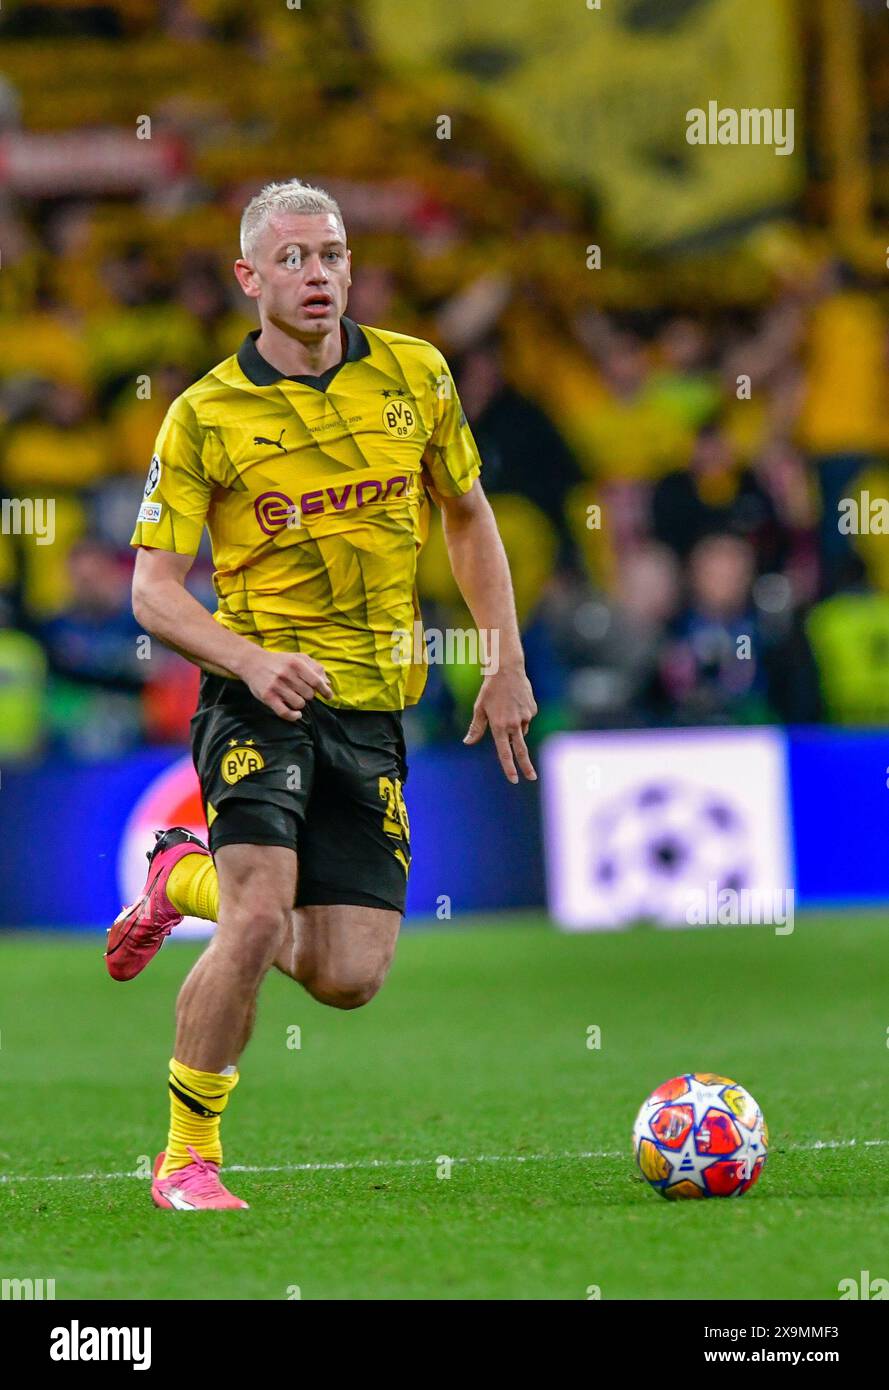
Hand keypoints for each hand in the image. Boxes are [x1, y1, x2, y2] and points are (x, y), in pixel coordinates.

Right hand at [239, 647, 332, 720]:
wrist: (252, 662)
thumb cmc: (279, 661)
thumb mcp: (297, 658)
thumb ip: (314, 668)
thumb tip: (327, 683)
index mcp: (296, 664)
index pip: (316, 681)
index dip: (325, 691)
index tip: (328, 696)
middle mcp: (286, 674)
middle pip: (309, 695)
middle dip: (309, 695)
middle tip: (302, 692)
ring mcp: (276, 686)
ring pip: (299, 704)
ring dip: (300, 704)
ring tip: (294, 698)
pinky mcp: (267, 697)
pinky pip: (285, 713)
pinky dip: (293, 716)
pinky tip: (296, 714)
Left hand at [463, 666, 537, 782]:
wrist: (507, 670)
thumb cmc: (490, 690)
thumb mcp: (479, 708)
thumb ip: (476, 728)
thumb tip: (467, 742)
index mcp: (499, 726)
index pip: (505, 752)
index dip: (509, 767)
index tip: (514, 779)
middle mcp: (514, 724)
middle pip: (521, 750)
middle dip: (527, 766)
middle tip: (532, 777)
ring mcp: (525, 717)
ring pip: (521, 730)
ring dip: (515, 727)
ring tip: (507, 708)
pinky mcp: (533, 710)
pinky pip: (527, 718)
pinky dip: (521, 715)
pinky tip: (514, 702)